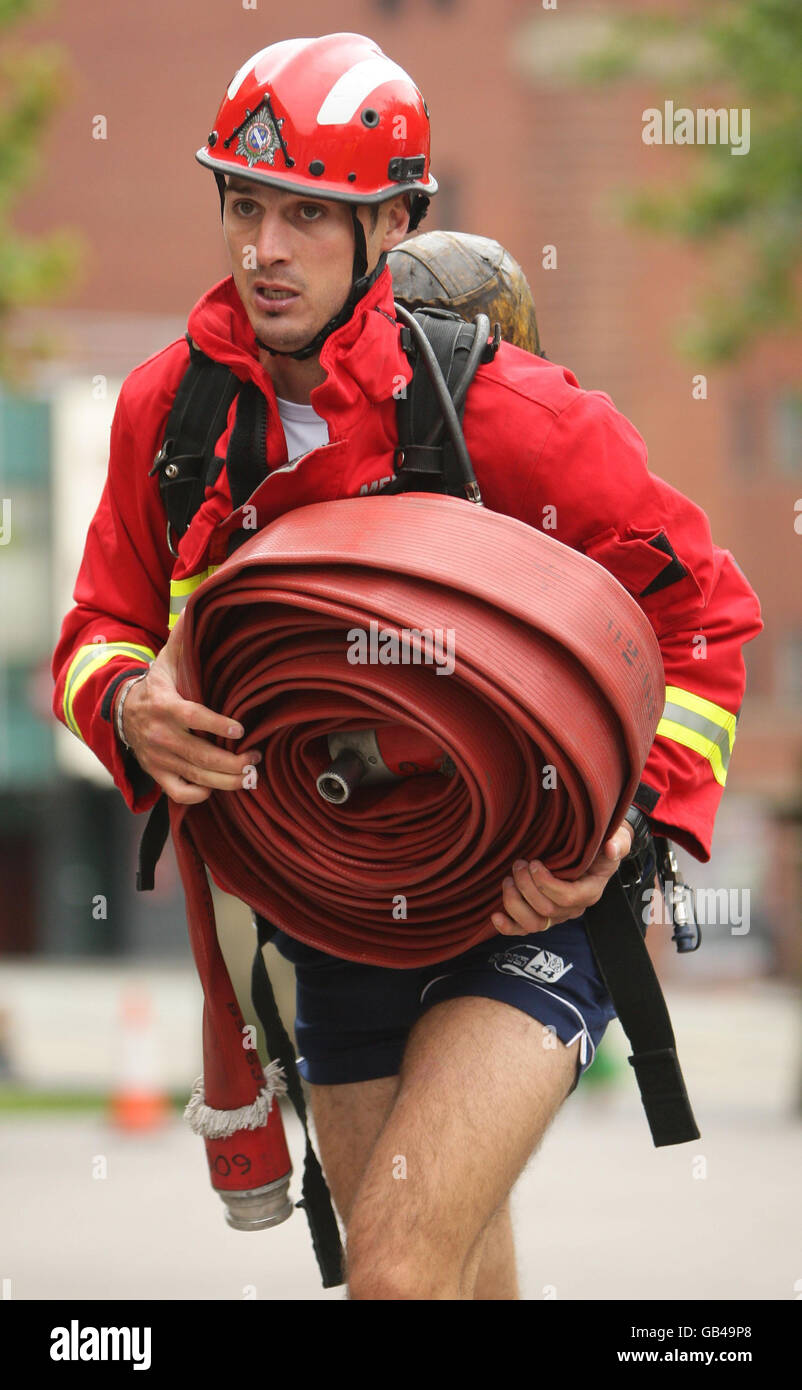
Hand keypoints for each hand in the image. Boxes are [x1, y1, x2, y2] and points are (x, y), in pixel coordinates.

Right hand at [114, 613, 259, 804]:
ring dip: (227, 780)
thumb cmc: (157, 684)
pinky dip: (200, 796)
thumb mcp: (168, 659)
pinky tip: (218, 788)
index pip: (193, 717)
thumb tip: (203, 603)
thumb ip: (187, 638)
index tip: (240, 728)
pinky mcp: (158, 773)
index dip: (217, 725)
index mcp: (165, 705)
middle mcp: (161, 735)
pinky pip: (180, 793)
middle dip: (233, 762)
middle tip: (256, 757)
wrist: (120, 711)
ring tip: (249, 775)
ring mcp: (159, 758)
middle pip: (201, 756)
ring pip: (196, 777)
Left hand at [491, 821, 633, 935]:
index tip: (534, 862)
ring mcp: (556, 915)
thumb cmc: (599, 842)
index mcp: (590, 891)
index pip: (567, 897)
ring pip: (534, 923)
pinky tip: (495, 915)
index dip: (546, 883)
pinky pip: (523, 930)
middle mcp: (573, 908)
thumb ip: (619, 841)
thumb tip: (611, 848)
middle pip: (547, 910)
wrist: (590, 850)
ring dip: (515, 902)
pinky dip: (508, 927)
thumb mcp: (616, 837)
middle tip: (519, 864)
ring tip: (508, 880)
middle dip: (527, 887)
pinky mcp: (540, 915)